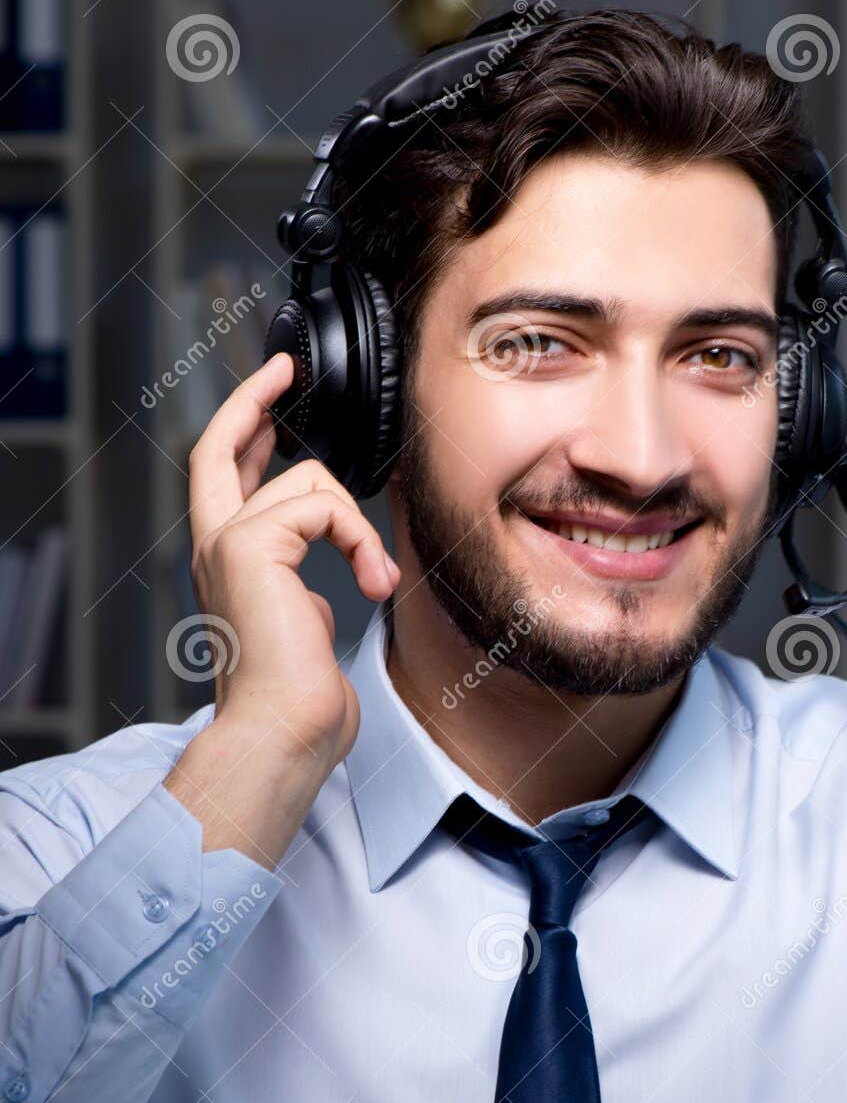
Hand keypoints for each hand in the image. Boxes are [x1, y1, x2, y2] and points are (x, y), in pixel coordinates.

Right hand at [186, 351, 400, 766]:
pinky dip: (360, 538)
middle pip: (220, 446)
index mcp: (228, 565)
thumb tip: (327, 586)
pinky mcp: (252, 546)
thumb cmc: (298, 701)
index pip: (222, 477)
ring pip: (308, 480)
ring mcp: (227, 543)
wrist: (282, 732)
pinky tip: (371, 582)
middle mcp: (215, 548)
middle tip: (286, 370)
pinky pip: (324, 505)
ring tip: (376, 579)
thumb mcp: (307, 628)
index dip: (242, 427)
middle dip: (253, 398)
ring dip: (360, 526)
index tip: (272, 394)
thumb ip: (304, 593)